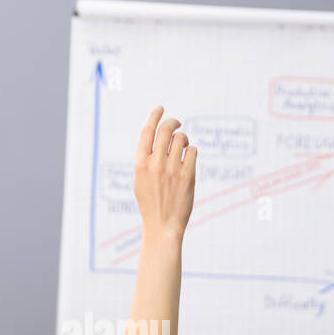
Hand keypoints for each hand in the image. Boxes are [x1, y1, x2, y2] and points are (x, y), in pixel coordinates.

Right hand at [133, 106, 196, 243]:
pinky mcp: (188, 175)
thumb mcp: (140, 180)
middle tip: (176, 123)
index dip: (154, 115)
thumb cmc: (151, 203)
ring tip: (182, 147)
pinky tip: (188, 159)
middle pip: (166, 129)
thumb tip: (158, 137)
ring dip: (182, 139)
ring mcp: (172, 169)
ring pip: (181, 138)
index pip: (146, 130)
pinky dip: (191, 151)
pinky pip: (193, 151)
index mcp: (140, 163)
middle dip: (173, 122)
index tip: (160, 108)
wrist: (162, 225)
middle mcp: (155, 163)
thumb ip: (147, 159)